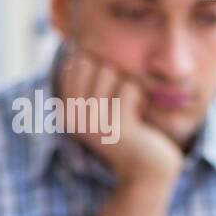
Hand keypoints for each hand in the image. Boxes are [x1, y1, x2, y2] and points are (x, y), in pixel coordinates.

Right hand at [59, 45, 182, 185]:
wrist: (148, 169)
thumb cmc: (130, 132)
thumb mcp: (103, 107)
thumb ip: (90, 82)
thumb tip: (78, 46)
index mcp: (66, 110)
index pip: (73, 63)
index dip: (98, 66)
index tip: (110, 91)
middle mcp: (74, 116)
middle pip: (91, 62)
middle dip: (113, 72)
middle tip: (123, 99)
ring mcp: (94, 123)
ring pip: (111, 71)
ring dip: (128, 84)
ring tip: (131, 108)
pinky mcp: (117, 128)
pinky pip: (130, 88)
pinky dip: (140, 95)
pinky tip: (140, 115)